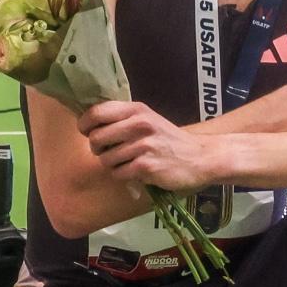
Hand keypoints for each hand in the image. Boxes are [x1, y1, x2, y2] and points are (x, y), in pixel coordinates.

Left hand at [80, 101, 216, 192]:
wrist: (200, 158)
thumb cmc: (169, 140)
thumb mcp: (148, 119)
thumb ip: (122, 118)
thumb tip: (88, 125)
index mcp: (137, 110)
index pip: (96, 113)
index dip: (85, 125)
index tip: (89, 132)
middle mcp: (139, 124)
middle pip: (95, 138)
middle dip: (98, 149)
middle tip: (111, 151)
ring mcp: (143, 146)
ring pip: (105, 159)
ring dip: (113, 164)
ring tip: (130, 162)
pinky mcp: (146, 167)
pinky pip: (118, 173)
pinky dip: (124, 176)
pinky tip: (138, 171)